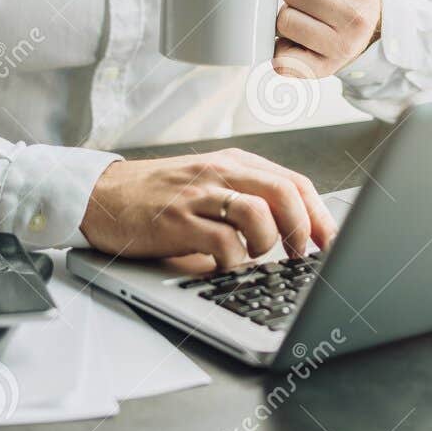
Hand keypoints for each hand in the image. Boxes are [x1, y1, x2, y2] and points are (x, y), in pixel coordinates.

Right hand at [78, 149, 337, 264]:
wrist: (101, 196)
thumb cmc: (158, 196)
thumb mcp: (208, 184)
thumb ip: (246, 197)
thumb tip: (295, 234)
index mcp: (235, 163)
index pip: (294, 181)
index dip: (318, 214)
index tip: (330, 242)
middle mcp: (221, 172)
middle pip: (284, 192)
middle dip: (302, 229)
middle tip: (301, 255)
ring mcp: (199, 193)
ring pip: (258, 213)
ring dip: (267, 243)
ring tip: (257, 258)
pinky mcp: (177, 219)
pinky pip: (222, 242)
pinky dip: (234, 261)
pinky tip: (226, 267)